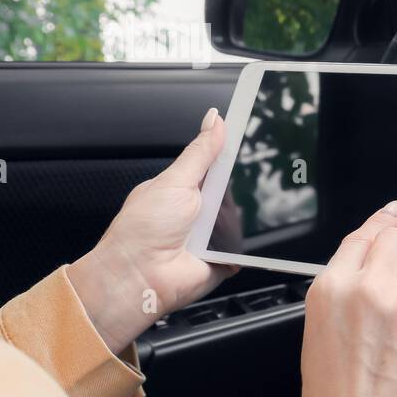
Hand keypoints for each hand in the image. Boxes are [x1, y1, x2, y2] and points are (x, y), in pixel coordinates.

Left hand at [69, 108, 236, 352]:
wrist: (140, 278)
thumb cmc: (142, 231)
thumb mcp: (174, 181)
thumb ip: (200, 152)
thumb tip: (216, 119)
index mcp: (186, 187)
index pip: (219, 163)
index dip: (235, 152)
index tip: (255, 135)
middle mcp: (202, 210)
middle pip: (237, 189)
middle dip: (241, 187)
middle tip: (229, 189)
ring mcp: (214, 235)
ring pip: (246, 217)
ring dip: (240, 218)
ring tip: (217, 224)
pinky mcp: (226, 258)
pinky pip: (249, 246)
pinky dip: (247, 244)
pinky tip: (232, 242)